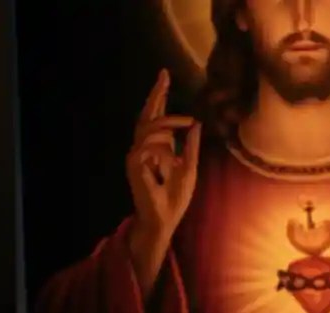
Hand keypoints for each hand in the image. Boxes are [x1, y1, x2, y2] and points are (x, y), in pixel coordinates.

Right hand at [125, 68, 200, 292]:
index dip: (160, 97)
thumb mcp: (190, 168)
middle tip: (163, 77)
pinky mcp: (133, 165)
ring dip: (168, 122)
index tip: (165, 77)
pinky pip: (144, 146)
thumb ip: (191, 147)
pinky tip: (170, 152)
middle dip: (155, 95)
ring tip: (187, 121)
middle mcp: (144, 147)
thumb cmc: (176, 197)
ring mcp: (136, 155)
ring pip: (147, 127)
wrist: (166, 218)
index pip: (157, 117)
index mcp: (158, 147)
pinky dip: (160, 146)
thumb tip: (196, 126)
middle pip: (146, 115)